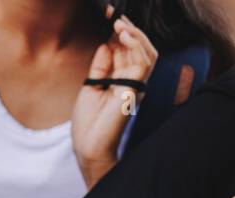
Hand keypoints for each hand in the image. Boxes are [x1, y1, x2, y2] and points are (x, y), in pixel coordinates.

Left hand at [71, 9, 157, 184]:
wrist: (89, 145)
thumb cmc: (89, 123)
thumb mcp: (91, 86)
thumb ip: (101, 65)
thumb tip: (105, 43)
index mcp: (121, 79)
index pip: (126, 49)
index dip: (119, 32)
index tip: (108, 16)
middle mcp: (132, 80)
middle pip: (137, 47)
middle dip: (127, 28)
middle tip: (114, 16)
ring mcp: (136, 84)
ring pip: (146, 51)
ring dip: (134, 34)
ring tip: (120, 24)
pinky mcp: (136, 88)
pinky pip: (144, 61)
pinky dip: (136, 45)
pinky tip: (124, 35)